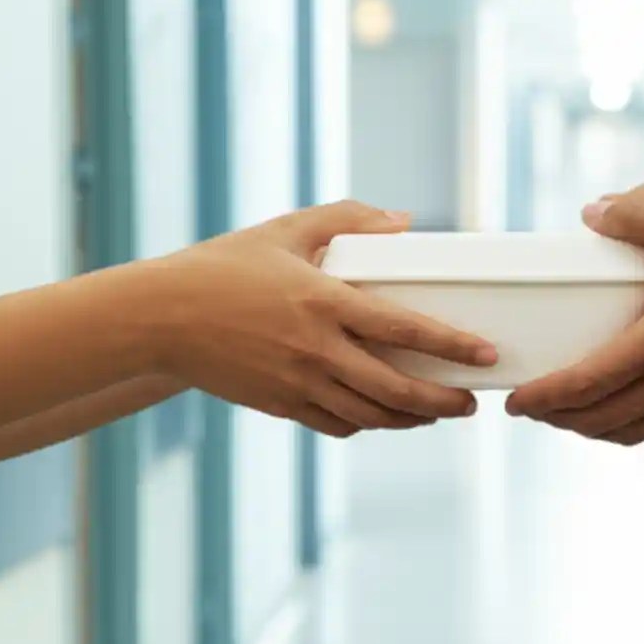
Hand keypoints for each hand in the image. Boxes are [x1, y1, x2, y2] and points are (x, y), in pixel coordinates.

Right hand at [149, 201, 496, 437]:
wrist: (158, 318)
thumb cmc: (223, 267)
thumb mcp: (285, 230)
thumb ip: (347, 219)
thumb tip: (403, 220)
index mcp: (324, 301)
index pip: (406, 330)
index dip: (453, 346)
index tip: (486, 356)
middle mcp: (317, 349)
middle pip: (398, 389)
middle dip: (444, 400)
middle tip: (471, 402)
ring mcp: (298, 383)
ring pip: (372, 415)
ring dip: (412, 419)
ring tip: (438, 413)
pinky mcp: (280, 405)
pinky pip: (337, 424)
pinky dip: (368, 423)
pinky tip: (384, 414)